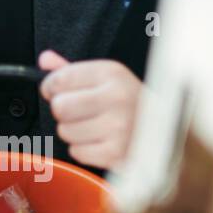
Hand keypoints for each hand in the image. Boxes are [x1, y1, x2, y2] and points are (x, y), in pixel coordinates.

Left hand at [39, 49, 140, 168]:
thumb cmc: (129, 103)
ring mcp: (119, 127)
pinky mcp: (117, 153)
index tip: (57, 91)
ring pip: (65, 131)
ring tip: (96, 128)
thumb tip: (44, 59)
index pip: (59, 79)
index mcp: (112, 74)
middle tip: (81, 113)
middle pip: (59, 106)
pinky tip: (102, 142)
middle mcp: (117, 98)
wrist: (167, 135)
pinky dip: (84, 150)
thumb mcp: (106, 79)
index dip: (50, 87)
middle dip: (64, 112)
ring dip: (74, 132)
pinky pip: (76, 152)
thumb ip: (72, 70)